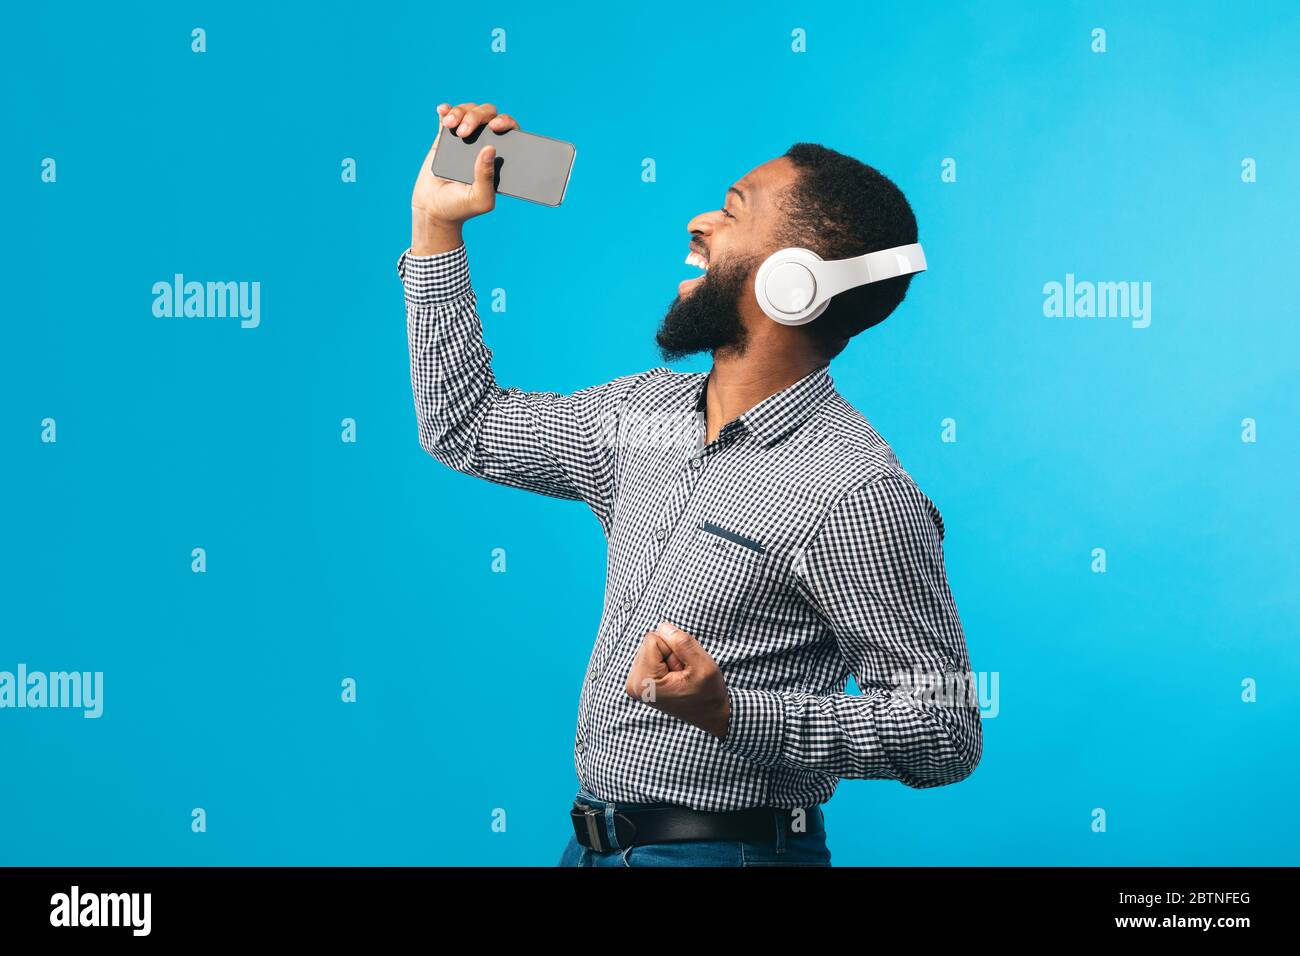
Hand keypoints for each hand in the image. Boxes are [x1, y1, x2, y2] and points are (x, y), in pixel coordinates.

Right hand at [411, 102, 519, 252]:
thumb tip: (491, 148)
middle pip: (488, 115)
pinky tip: (442, 111)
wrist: (434, 208)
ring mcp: (466, 138)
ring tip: (450, 125)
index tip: (496, 126)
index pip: (510, 131)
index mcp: (500, 157)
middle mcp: (485, 143)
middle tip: (464, 132)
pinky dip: (446, 110)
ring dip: (460, 112)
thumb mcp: (480, 198)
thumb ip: (487, 177)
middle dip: (476, 116)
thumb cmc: (462, 206)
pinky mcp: (446, 137)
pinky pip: (448, 116)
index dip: (506, 122)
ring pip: (469, 111)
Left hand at [625, 621, 731, 738]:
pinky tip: (675, 678)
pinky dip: (666, 661)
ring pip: (652, 646)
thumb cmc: (708, 693)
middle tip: (683, 674)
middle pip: (649, 641)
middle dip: (670, 652)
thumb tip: (663, 626)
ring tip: (680, 677)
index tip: (683, 670)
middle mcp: (633, 683)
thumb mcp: (703, 665)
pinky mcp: (639, 680)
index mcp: (643, 682)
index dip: (674, 648)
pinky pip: (652, 653)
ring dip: (670, 657)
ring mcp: (634, 682)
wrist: (710, 713)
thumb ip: (682, 642)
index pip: (653, 638)